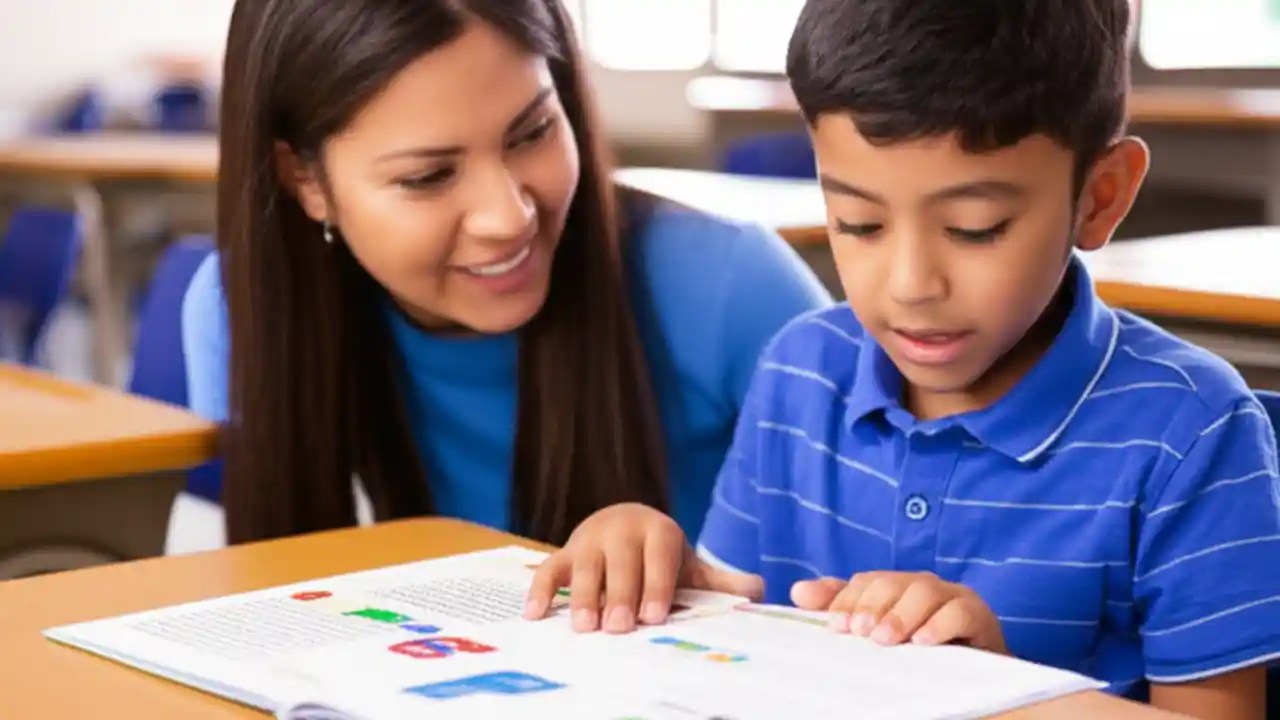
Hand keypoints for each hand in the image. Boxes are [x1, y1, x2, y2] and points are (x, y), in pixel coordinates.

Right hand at [524, 503, 762, 633]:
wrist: (624, 525)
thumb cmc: (659, 557)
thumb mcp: (687, 565)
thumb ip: (720, 581)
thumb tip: (761, 592)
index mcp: (657, 530)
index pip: (658, 555)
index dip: (656, 583)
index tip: (654, 614)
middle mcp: (621, 529)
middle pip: (620, 563)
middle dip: (619, 595)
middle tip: (620, 627)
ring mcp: (589, 540)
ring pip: (585, 567)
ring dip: (583, 597)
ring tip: (585, 627)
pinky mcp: (563, 553)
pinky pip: (549, 571)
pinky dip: (540, 591)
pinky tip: (534, 615)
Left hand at [791, 572, 1004, 653]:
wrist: (974, 675)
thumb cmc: (916, 653)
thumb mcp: (875, 633)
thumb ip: (839, 609)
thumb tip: (797, 591)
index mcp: (895, 587)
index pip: (866, 582)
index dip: (847, 600)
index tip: (835, 627)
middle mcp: (921, 585)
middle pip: (893, 582)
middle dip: (872, 606)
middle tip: (860, 634)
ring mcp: (952, 596)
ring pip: (924, 591)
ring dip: (901, 614)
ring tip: (885, 640)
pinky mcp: (978, 615)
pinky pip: (959, 612)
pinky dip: (940, 625)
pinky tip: (923, 642)